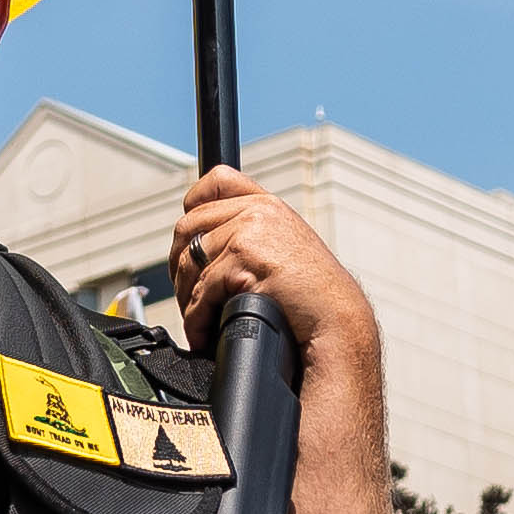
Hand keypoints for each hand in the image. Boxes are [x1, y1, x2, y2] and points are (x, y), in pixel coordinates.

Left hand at [174, 170, 373, 364]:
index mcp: (267, 204)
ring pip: (189, 262)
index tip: (189, 239)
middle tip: (187, 294)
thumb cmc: (312, 292)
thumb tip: (203, 247)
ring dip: (187, 297)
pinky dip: (196, 317)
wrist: (334, 316)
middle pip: (189, 226)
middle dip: (180, 265)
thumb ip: (253, 233)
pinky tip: (203, 332)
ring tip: (195, 319)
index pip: (216, 181)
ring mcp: (250, 231)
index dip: (193, 207)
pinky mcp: (244, 258)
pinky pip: (202, 290)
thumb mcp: (286, 245)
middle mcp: (258, 210)